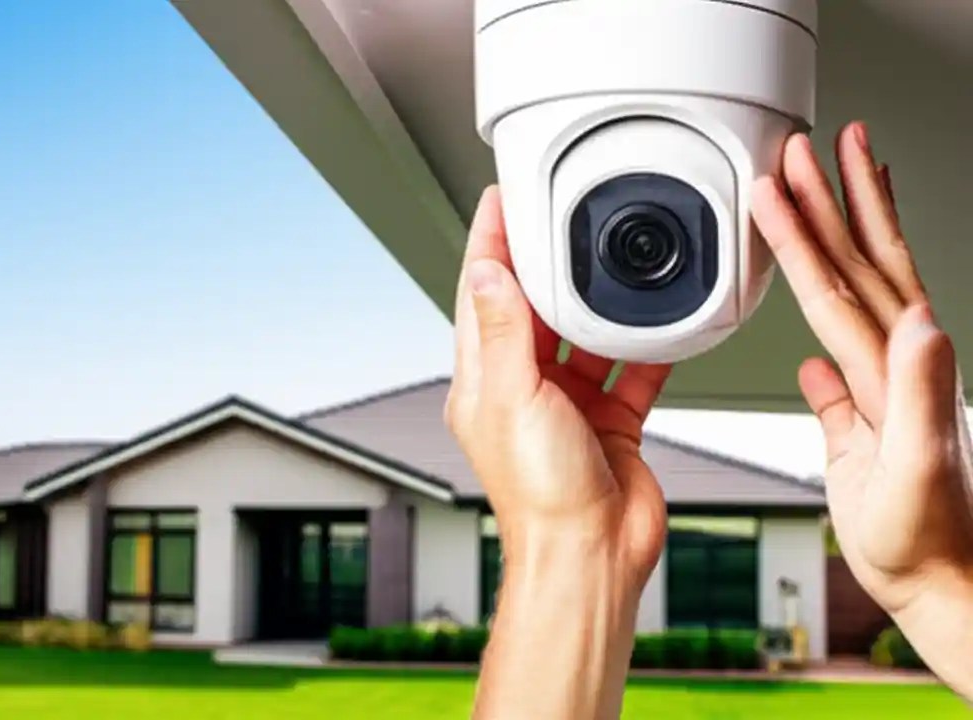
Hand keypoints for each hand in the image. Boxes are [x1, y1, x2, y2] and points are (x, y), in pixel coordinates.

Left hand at [446, 187, 671, 719]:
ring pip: (586, 332)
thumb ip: (504, 332)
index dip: (489, 243)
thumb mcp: (513, 397)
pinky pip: (631, 367)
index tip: (502, 199)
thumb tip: (485, 272)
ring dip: (601, 300)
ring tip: (617, 256)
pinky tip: (664, 319)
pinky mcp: (609, 419)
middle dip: (548, 260)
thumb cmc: (540, 494)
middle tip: (564, 212)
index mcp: (484, 378)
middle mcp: (522, 386)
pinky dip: (648, 344)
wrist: (590, 554)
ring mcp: (566, 402)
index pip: (480, 293)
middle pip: (534, 305)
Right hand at [752, 124, 972, 694]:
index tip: (785, 183)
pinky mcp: (864, 418)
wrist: (937, 582)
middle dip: (830, 201)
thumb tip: (921, 323)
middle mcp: (895, 366)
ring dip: (837, 234)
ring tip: (824, 187)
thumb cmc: (925, 538)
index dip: (812, 230)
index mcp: (898, 371)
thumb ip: (921, 393)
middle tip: (808, 147)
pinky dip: (826, 315)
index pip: (844, 284)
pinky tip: (816, 299)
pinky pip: (840, 352)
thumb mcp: (920, 470)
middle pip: (857, 265)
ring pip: (855, 292)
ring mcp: (881, 387)